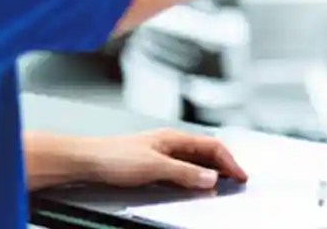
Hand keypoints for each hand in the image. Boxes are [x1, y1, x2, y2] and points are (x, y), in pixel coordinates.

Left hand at [78, 130, 247, 189]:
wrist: (86, 161)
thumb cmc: (113, 156)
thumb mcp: (155, 167)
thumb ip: (184, 172)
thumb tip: (210, 177)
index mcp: (173, 138)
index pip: (212, 146)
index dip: (230, 161)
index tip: (241, 176)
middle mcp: (169, 143)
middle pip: (205, 153)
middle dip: (223, 166)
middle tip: (236, 181)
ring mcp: (160, 154)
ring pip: (193, 162)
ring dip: (208, 173)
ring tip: (219, 186)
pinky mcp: (150, 165)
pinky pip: (181, 171)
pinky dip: (193, 179)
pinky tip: (191, 188)